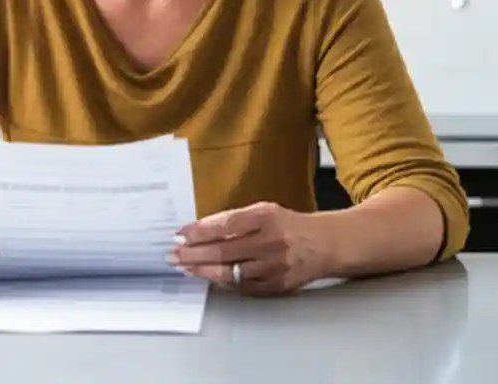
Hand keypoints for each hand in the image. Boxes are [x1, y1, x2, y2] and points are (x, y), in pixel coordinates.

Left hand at [169, 201, 331, 295]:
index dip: (199, 231)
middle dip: (193, 254)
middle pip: (224, 250)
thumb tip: (197, 230)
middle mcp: (271, 241)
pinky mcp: (277, 285)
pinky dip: (222, 282)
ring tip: (185, 267)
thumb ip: (234, 219)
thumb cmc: (287, 225)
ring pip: (231, 272)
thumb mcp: (264, 211)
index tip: (180, 234)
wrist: (325, 244)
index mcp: (265, 217)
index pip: (225, 225)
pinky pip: (243, 286)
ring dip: (203, 270)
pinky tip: (208, 276)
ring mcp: (274, 266)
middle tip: (173, 255)